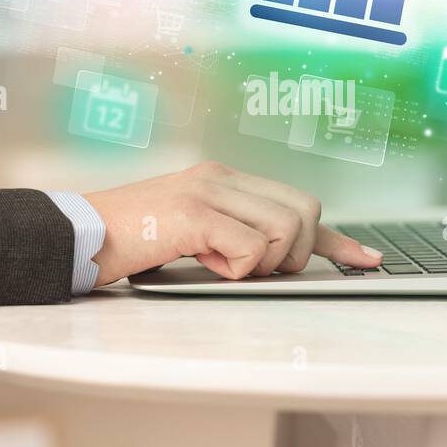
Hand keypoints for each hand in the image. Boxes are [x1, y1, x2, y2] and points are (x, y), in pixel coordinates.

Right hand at [83, 162, 382, 285]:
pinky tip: (199, 261)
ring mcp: (209, 191)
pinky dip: (233, 269)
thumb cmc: (131, 241)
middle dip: (290, 255)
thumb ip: (234, 237)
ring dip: (260, 263)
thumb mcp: (193, 235)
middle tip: (246, 268)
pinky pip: (250, 250)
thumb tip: (277, 263)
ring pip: (284, 231)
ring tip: (217, 264)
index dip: (337, 240)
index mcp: (225, 179)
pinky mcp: (194, 213)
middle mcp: (222, 176)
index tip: (367, 260)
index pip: (300, 204)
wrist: (79, 235)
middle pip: (303, 215)